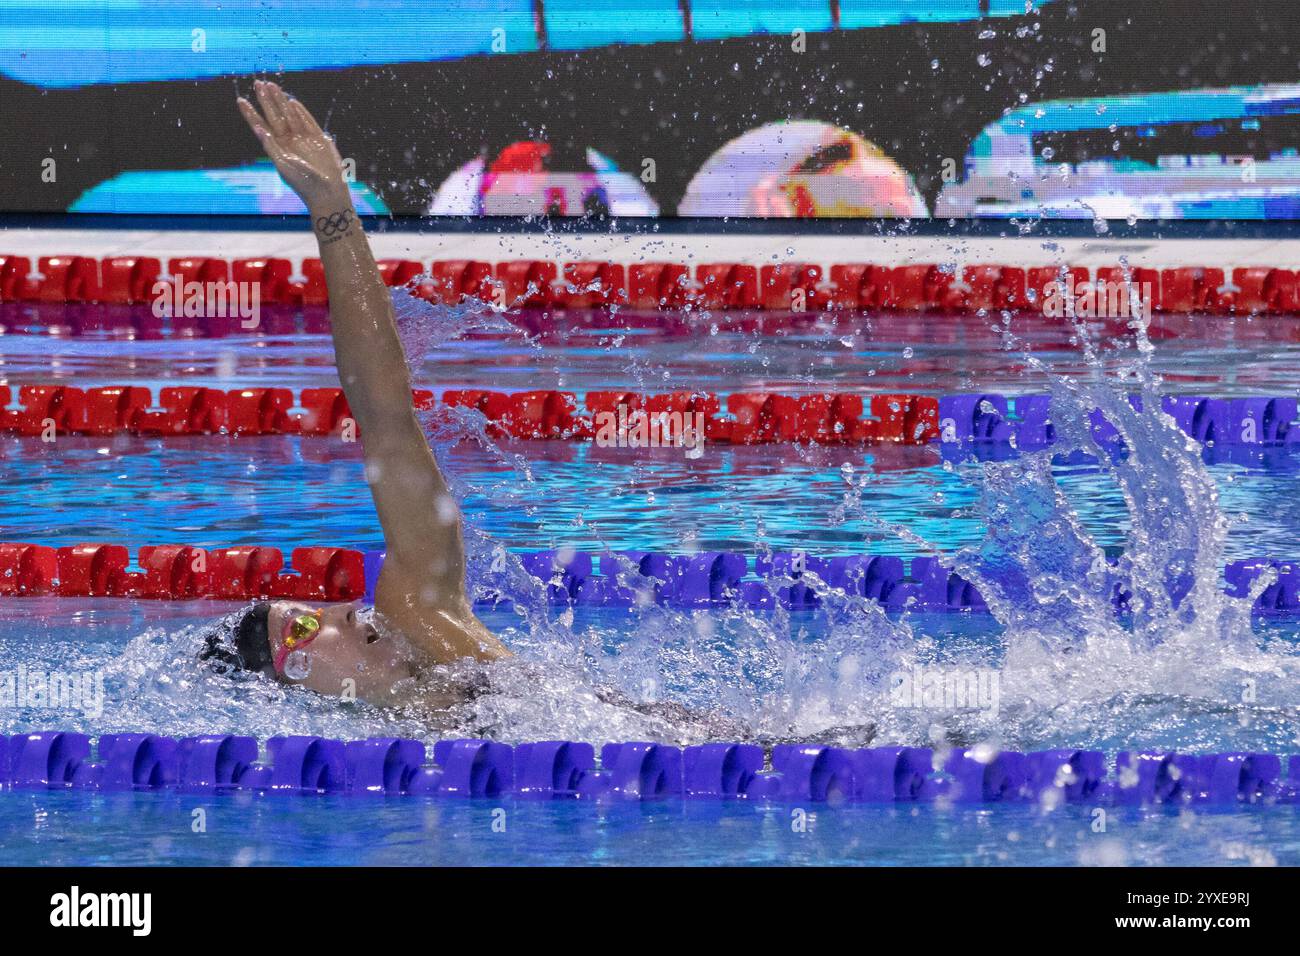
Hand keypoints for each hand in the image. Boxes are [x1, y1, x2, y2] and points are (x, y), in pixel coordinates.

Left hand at [238, 80, 349, 212]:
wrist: (327, 193)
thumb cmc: (303, 183)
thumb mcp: (283, 166)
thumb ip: (271, 147)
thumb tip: (259, 130)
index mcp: (277, 148)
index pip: (260, 127)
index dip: (251, 114)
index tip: (240, 100)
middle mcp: (288, 141)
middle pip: (274, 116)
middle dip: (266, 100)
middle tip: (258, 83)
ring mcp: (303, 139)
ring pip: (289, 115)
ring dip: (280, 101)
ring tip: (272, 85)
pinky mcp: (319, 139)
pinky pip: (308, 121)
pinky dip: (301, 112)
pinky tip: (292, 101)